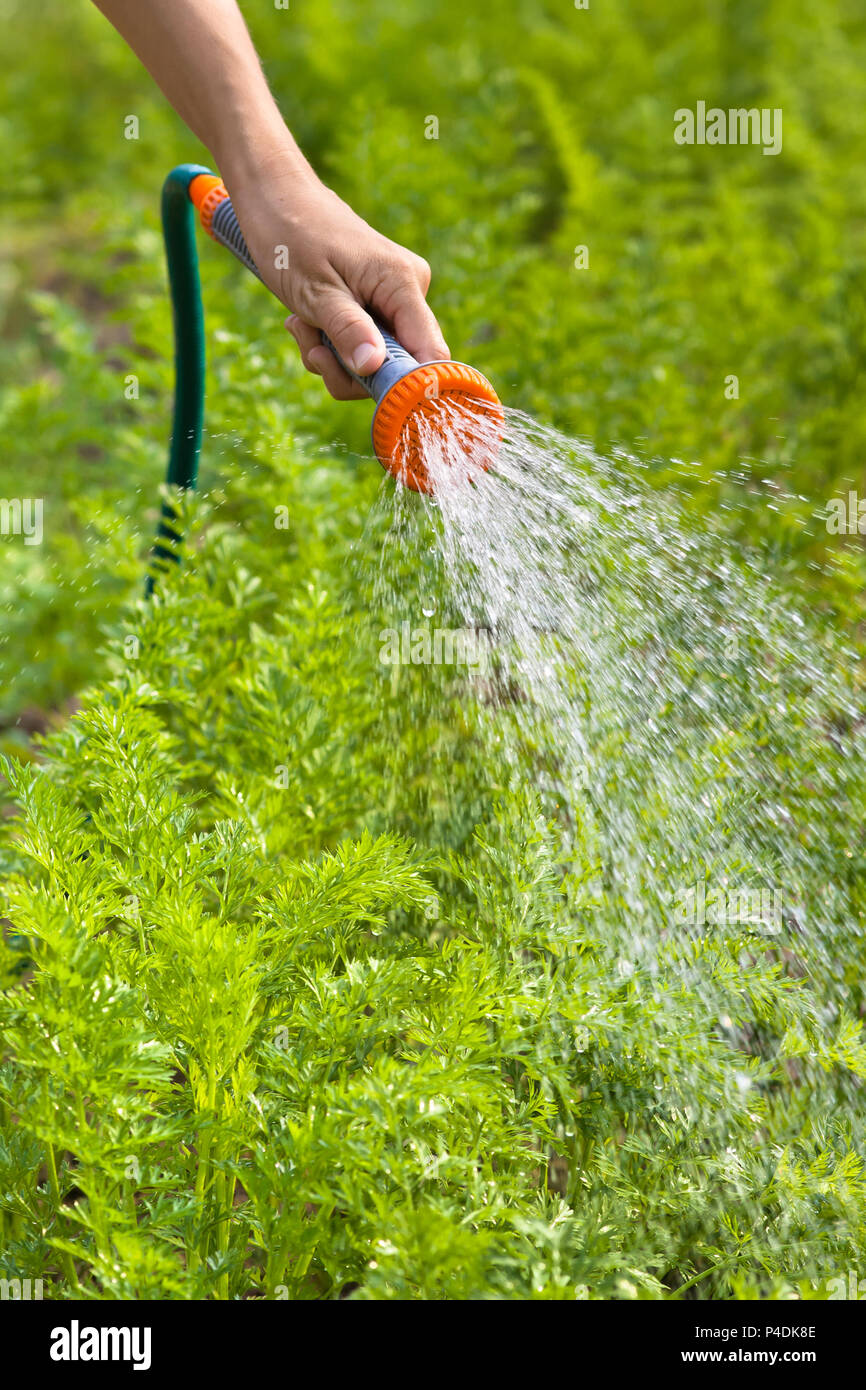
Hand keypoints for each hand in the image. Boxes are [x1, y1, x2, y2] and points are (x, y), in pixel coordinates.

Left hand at [223, 153, 450, 398]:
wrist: (275, 197)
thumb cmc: (291, 235)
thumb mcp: (315, 292)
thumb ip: (348, 331)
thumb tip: (375, 369)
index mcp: (403, 284)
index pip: (430, 354)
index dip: (406, 386)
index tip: (369, 395)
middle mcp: (408, 292)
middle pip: (396, 366)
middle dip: (349, 370)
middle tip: (312, 349)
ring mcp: (393, 299)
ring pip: (373, 361)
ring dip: (332, 358)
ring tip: (303, 326)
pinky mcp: (376, 304)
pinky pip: (362, 345)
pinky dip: (331, 345)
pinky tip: (307, 322)